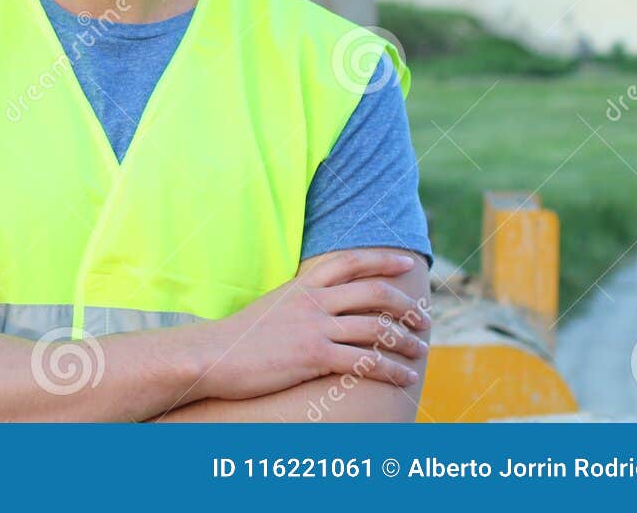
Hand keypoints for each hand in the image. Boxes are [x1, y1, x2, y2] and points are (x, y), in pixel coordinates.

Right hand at [189, 250, 430, 401]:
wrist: (212, 355)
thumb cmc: (239, 338)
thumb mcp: (272, 307)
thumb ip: (299, 302)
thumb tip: (319, 307)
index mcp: (301, 286)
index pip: (349, 262)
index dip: (382, 260)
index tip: (407, 263)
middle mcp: (312, 301)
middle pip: (372, 291)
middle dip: (405, 303)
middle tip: (424, 316)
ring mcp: (313, 327)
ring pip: (375, 327)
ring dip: (405, 340)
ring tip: (420, 350)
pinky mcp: (313, 356)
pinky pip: (363, 361)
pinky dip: (391, 369)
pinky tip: (404, 377)